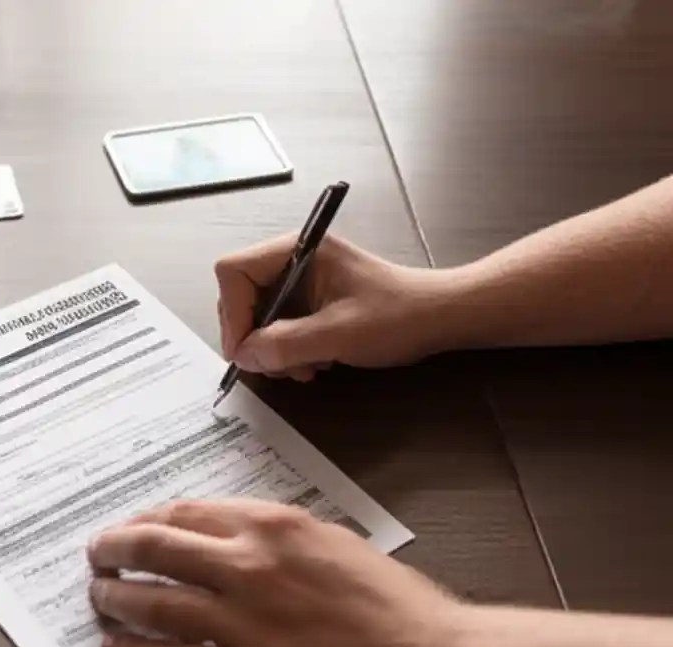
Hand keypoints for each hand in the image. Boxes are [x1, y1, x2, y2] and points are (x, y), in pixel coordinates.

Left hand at [87, 499, 462, 646]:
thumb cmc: (400, 607)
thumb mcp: (336, 545)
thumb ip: (280, 535)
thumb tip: (233, 533)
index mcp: (276, 527)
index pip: (188, 510)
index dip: (148, 516)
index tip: (133, 523)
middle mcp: (252, 566)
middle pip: (157, 546)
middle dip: (115, 547)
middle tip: (96, 553)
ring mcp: (246, 622)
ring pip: (154, 602)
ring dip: (116, 598)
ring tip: (97, 599)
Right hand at [214, 234, 450, 380]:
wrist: (442, 317)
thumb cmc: (398, 317)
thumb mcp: (338, 334)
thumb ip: (286, 344)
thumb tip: (243, 355)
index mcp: (297, 250)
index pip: (233, 272)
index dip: (232, 313)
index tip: (246, 351)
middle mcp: (293, 259)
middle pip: (240, 295)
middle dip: (253, 336)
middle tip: (273, 366)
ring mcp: (302, 280)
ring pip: (258, 316)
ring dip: (272, 349)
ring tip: (303, 369)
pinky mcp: (312, 300)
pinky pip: (279, 325)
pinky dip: (287, 349)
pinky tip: (313, 363)